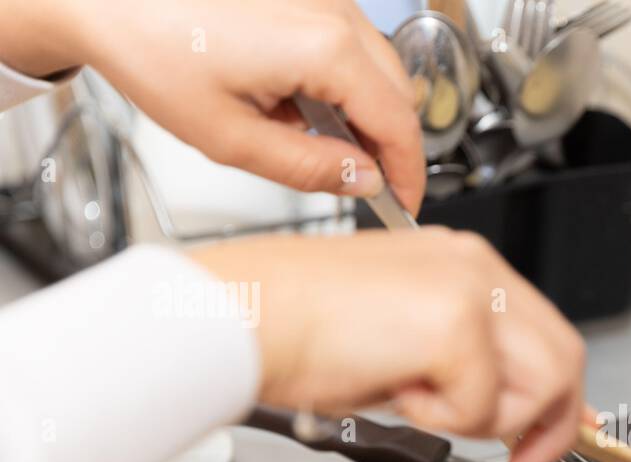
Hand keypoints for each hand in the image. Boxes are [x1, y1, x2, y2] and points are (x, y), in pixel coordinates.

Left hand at [0, 0, 423, 211]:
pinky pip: (351, 45)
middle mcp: (334, 13)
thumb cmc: (153, 49)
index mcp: (324, 49)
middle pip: (400, 93)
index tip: (403, 205)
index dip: (409, 174)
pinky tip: (300, 104)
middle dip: (391, 144)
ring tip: (316, 143)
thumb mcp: (232, 138)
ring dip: (365, 113)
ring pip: (380, 68)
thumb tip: (363, 182)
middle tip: (367, 185)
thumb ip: (310, 169)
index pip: (399, 124)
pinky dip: (343, 83)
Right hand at [190, 228, 586, 461]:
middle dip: (550, 425)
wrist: (241, 317)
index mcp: (464, 265)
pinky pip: (482, 407)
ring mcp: (472, 289)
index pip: (547, 334)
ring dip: (490, 419)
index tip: (552, 436)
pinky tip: (395, 392)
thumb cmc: (295, 330)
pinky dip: (441, 421)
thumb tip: (507, 412)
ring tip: (425, 405)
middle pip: (564, 358)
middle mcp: (477, 267)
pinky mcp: (456, 324)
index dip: (560, 397)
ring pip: (542, 383)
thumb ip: (465, 370)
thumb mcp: (402, 347)